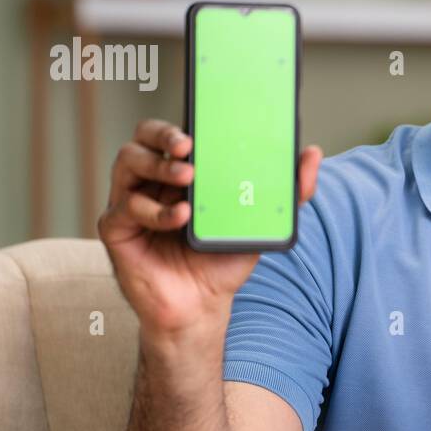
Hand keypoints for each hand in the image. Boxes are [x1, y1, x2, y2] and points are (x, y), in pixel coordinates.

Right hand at [97, 118, 322, 334]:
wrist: (201, 307)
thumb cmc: (222, 260)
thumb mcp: (260, 222)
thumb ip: (288, 191)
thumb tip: (313, 154)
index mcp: (179, 174)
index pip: (170, 134)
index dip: (180, 124)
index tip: (202, 124)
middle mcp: (150, 183)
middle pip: (141, 139)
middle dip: (163, 135)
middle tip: (188, 145)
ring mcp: (130, 203)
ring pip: (127, 162)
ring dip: (158, 166)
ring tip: (187, 178)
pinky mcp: (117, 230)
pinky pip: (125, 209)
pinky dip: (155, 211)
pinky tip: (181, 218)